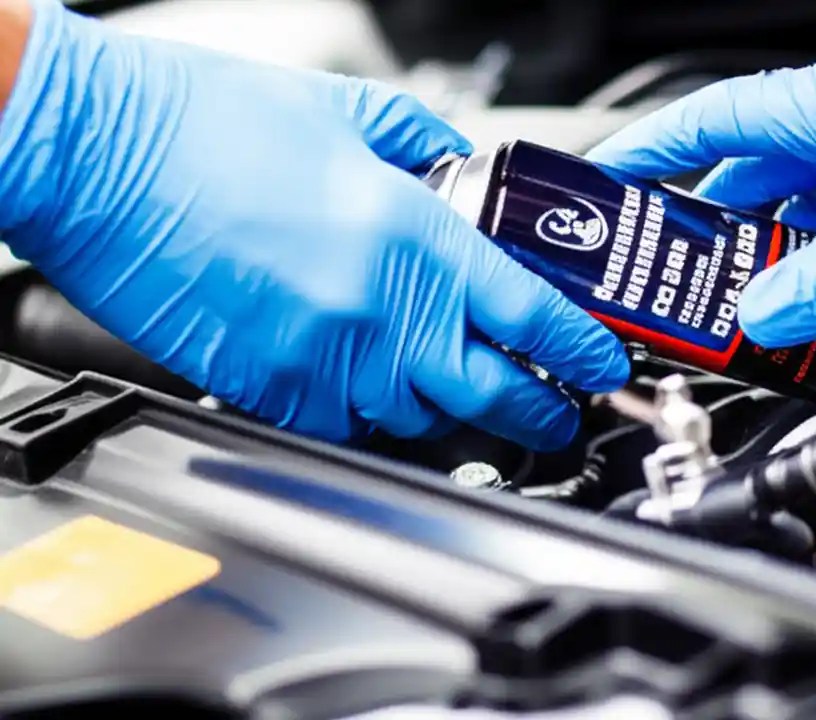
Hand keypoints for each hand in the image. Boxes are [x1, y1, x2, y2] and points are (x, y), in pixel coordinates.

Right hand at [0, 0, 628, 449]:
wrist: (96, 155)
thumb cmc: (203, 123)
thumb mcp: (343, 110)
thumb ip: (422, 145)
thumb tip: (461, 170)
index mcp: (410, 236)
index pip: (530, 314)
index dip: (581, 350)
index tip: (601, 365)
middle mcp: (376, 311)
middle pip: (490, 394)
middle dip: (536, 413)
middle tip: (553, 416)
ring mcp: (321, 360)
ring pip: (418, 419)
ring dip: (448, 408)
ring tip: (456, 387)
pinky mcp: (268, 390)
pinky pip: (346, 426)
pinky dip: (372, 414)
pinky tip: (371, 382)